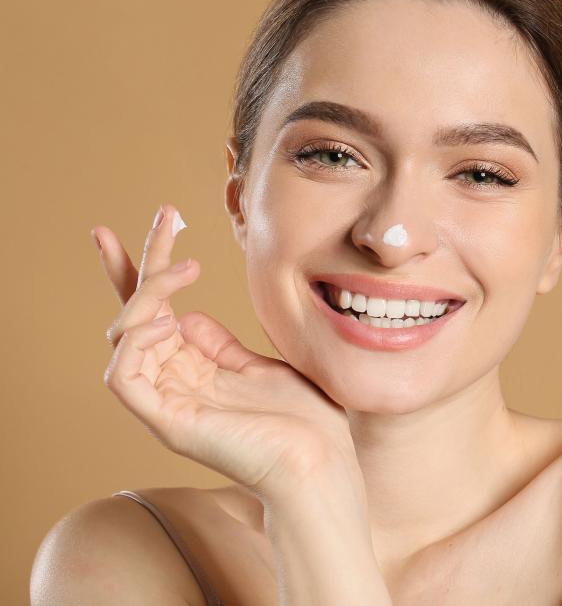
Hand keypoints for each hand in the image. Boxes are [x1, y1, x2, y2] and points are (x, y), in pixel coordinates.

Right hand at [93, 203, 359, 501]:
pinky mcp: (167, 422)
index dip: (151, 268)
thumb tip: (189, 316)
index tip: (167, 219)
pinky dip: (135, 342)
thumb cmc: (306, 420)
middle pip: (134, 317)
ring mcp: (168, 403)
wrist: (322, 462)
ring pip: (122, 339)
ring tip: (186, 272)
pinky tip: (169, 319)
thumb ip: (222, 345)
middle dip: (136, 263)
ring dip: (147, 296)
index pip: (160, 313)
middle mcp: (175, 383)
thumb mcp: (262, 367)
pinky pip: (123, 376)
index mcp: (197, 370)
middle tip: (164, 215)